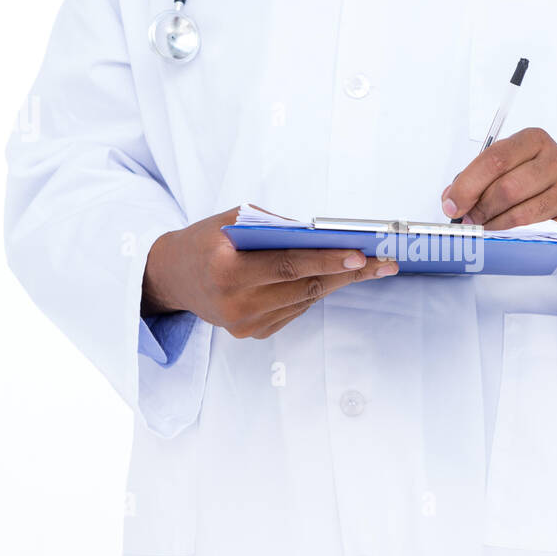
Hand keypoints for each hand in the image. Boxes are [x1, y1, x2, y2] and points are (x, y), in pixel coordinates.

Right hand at [142, 207, 398, 339]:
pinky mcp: (252, 334)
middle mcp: (236, 303)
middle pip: (304, 287)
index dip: (327, 261)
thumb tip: (319, 234)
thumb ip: (272, 226)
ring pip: (304, 300)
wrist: (172, 277)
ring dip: (336, 282)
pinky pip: (294, 310)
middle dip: (349, 275)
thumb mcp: (231, 221)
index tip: (360, 256)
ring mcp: (244, 324)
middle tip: (384, 264)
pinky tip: (329, 278)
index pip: (288, 266)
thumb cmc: (205, 241)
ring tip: (368, 267)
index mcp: (227, 270)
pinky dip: (312, 292)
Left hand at [440, 128, 556, 270]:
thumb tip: (451, 199)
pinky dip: (511, 239)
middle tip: (467, 221)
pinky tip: (504, 238)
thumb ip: (482, 179)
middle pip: (505, 187)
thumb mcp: (515, 170)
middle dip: (477, 209)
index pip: (494, 158)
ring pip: (517, 214)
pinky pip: (533, 234)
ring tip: (482, 230)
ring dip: (491, 227)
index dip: (466, 185)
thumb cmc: (542, 190)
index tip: (450, 204)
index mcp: (536, 140)